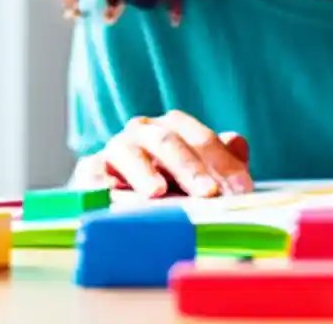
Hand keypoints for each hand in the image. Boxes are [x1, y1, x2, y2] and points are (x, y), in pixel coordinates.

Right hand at [73, 110, 253, 197]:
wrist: (117, 204)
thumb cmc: (168, 189)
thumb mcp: (198, 179)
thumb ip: (221, 163)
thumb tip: (238, 142)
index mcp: (174, 128)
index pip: (201, 139)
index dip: (224, 163)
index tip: (243, 189)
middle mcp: (145, 132)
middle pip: (169, 142)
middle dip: (191, 169)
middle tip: (210, 194)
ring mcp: (116, 148)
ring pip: (131, 153)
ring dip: (145, 174)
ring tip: (158, 193)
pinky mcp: (90, 170)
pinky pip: (96, 175)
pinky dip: (106, 187)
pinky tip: (116, 201)